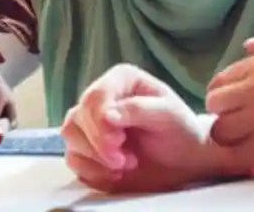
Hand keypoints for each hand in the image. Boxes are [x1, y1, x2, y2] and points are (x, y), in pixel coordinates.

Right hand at [63, 64, 244, 192]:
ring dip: (96, 158)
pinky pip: (74, 158)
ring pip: (71, 136)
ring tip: (125, 165)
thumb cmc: (180, 130)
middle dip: (100, 145)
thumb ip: (139, 110)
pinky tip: (116, 174)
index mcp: (121, 80)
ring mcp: (90, 122)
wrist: (182, 159)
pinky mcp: (86, 147)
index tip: (119, 142)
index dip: (100, 123)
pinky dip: (93, 171)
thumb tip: (107, 115)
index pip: (95, 97)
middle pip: (79, 117)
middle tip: (126, 161)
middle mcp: (100, 97)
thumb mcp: (168, 116)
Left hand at [206, 34, 253, 170]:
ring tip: (245, 135)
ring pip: (220, 129)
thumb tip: (246, 46)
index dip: (225, 91)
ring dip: (229, 133)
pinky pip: (234, 153)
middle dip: (223, 110)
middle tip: (239, 118)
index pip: (222, 78)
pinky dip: (239, 153)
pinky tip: (253, 152)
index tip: (235, 101)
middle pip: (214, 101)